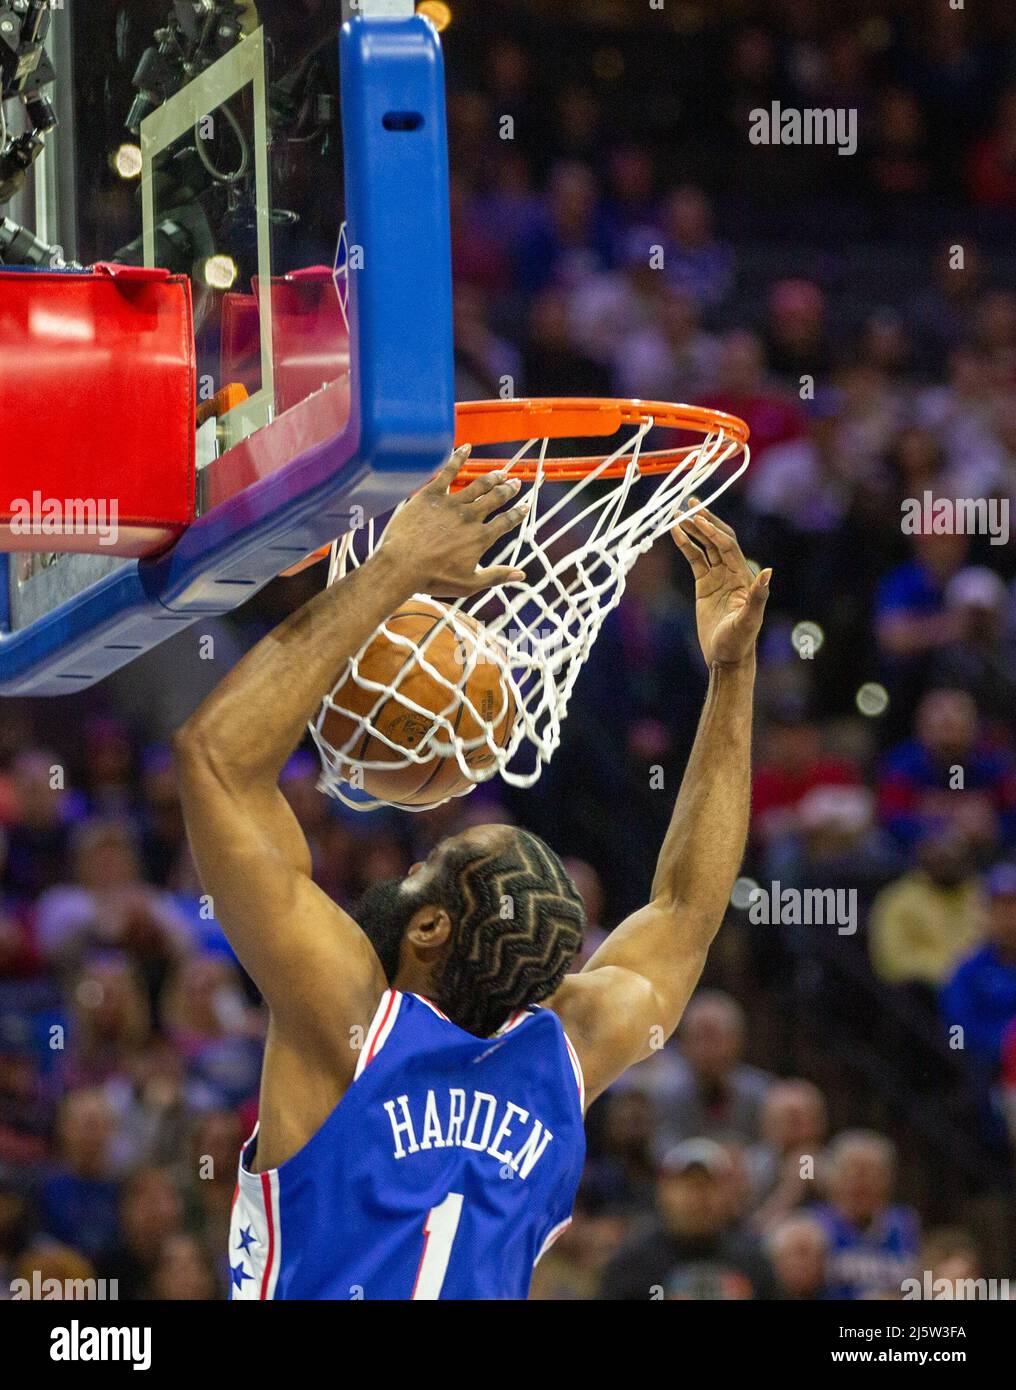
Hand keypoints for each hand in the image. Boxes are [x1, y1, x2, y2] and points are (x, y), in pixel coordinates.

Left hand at [378, 445, 528, 597]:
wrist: (402, 564)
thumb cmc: (433, 578)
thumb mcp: (469, 584)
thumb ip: (496, 576)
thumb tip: (520, 574)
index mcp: (481, 537)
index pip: (506, 522)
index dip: (518, 513)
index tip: (525, 506)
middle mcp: (471, 517)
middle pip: (495, 498)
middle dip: (508, 490)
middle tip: (515, 483)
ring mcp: (452, 503)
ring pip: (478, 485)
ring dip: (492, 478)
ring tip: (500, 473)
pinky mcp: (432, 495)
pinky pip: (448, 471)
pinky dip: (458, 457)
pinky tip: (466, 447)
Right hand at [672, 503, 770, 666]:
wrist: (726, 657)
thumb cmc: (739, 642)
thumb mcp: (749, 621)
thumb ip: (758, 596)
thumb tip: (768, 572)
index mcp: (744, 576)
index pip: (727, 546)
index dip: (713, 531)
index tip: (697, 519)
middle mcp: (732, 572)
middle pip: (717, 539)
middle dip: (704, 520)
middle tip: (690, 503)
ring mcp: (718, 577)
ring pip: (704, 546)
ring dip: (692, 530)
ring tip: (676, 514)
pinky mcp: (705, 584)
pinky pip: (695, 559)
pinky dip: (686, 546)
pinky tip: (675, 534)